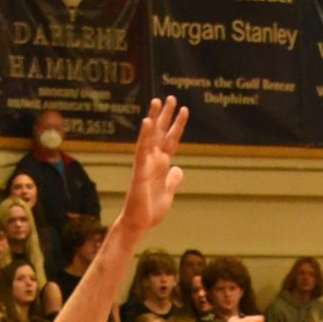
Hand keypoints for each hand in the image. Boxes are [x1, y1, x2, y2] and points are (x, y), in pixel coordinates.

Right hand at [120, 97, 188, 232]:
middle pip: (160, 133)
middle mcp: (153, 161)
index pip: (171, 140)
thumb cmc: (150, 210)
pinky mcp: (139, 171)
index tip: (184, 109)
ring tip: (157, 101)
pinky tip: (147, 122)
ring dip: (153, 119)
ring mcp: (145, 164)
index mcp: (161, 165)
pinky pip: (141, 150)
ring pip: (149, 137)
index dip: (177, 125)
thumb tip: (178, 169)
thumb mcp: (168, 193)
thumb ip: (173, 180)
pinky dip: (144, 136)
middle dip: (165, 115)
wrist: (138, 224)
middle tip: (171, 97)